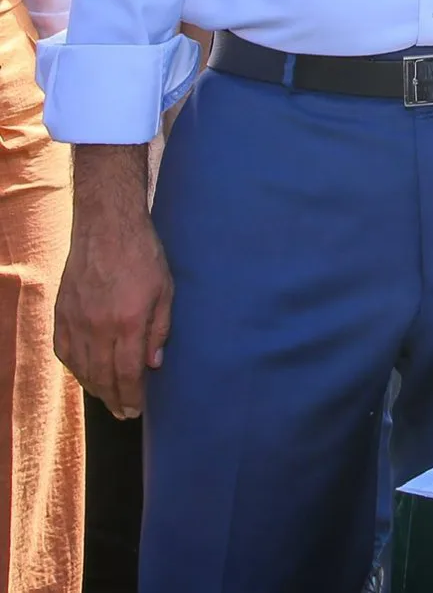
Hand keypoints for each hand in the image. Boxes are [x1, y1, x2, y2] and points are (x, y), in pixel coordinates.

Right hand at [55, 146, 173, 418]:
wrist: (106, 226)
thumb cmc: (144, 254)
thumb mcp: (166, 289)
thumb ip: (160, 329)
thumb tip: (153, 365)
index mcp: (127, 322)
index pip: (127, 373)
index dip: (131, 396)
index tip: (136, 411)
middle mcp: (97, 327)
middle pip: (103, 376)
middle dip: (114, 399)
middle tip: (124, 413)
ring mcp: (75, 320)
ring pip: (81, 367)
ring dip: (94, 388)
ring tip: (108, 399)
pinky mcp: (61, 312)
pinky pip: (63, 350)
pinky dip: (74, 367)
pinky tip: (84, 374)